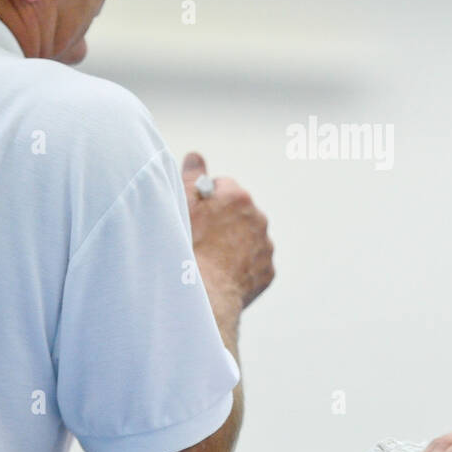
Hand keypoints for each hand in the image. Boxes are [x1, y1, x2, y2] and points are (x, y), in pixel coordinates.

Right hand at [183, 152, 274, 307]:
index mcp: (238, 196)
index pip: (222, 187)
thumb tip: (196, 157)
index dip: (205, 200)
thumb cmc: (188, 246)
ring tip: (212, 259)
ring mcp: (265, 246)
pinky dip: (242, 266)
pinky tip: (223, 273)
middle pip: (238, 212)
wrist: (204, 294)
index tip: (196, 215)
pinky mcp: (268, 271)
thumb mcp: (183, 205)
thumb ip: (192, 176)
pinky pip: (255, 263)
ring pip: (248, 238)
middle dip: (223, 220)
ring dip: (234, 243)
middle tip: (201, 238)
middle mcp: (258, 217)